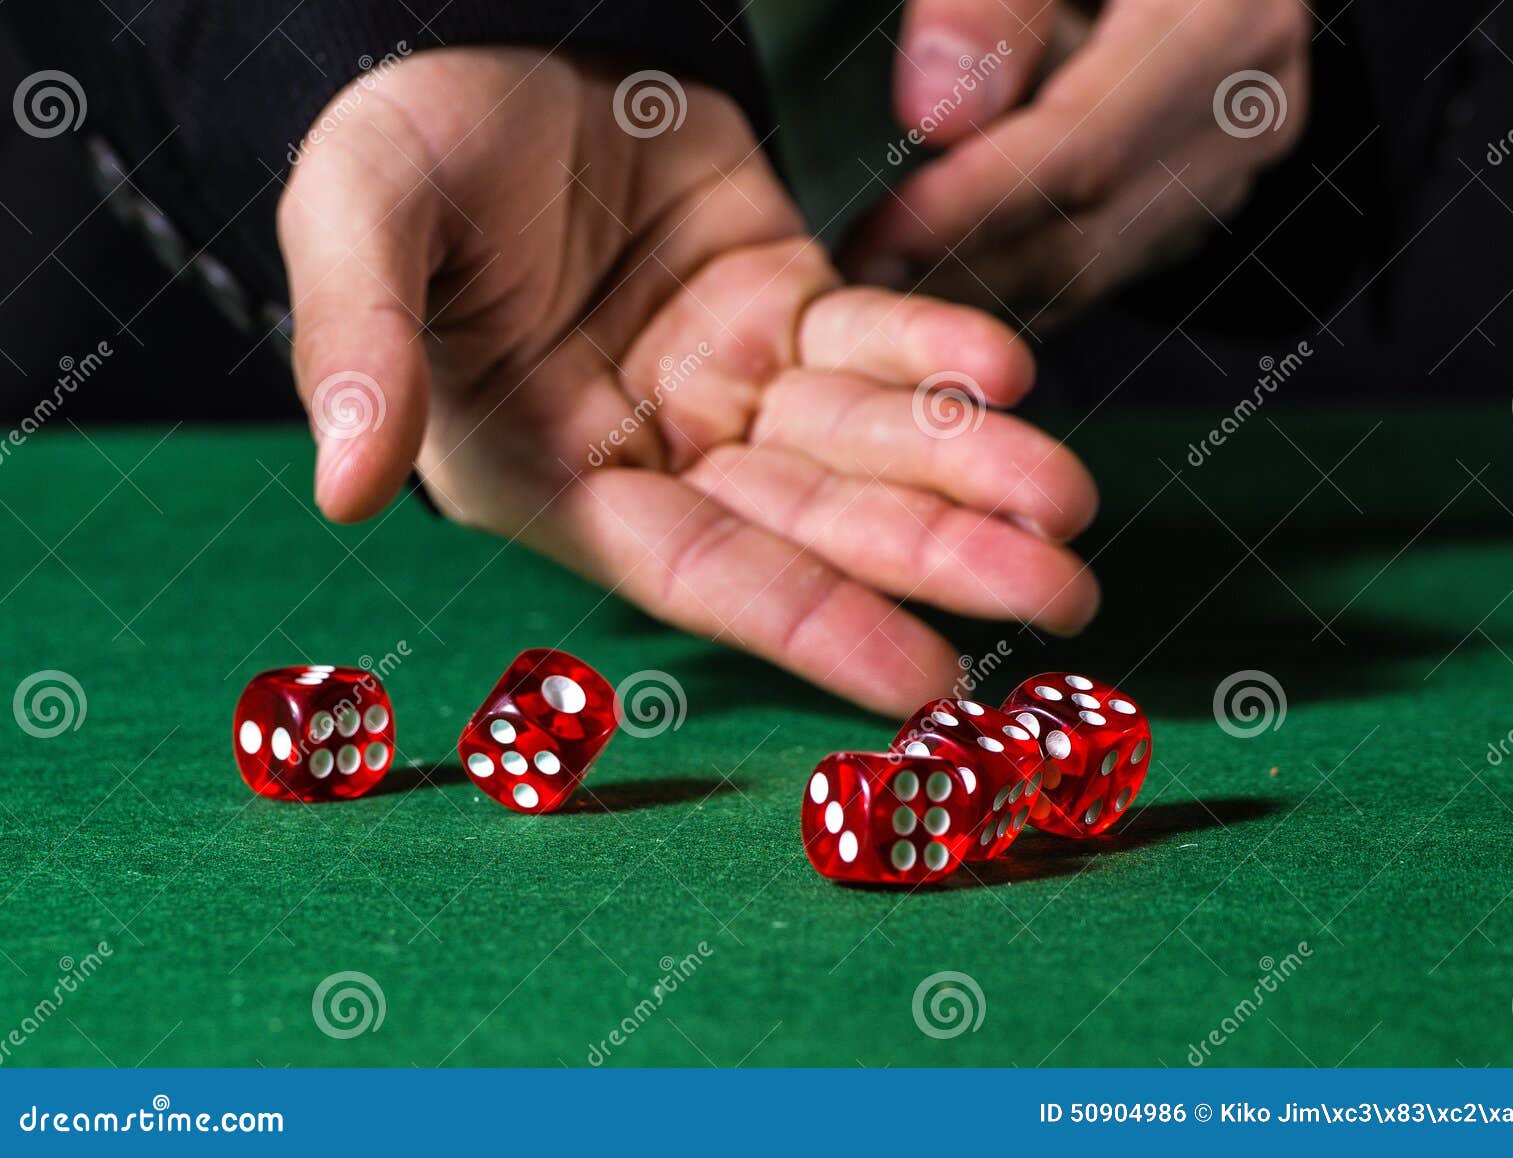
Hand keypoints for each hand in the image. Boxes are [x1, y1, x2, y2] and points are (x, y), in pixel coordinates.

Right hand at [280, 47, 1098, 716]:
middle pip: (809, 524)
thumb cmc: (406, 138)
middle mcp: (649, 449)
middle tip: (1055, 597)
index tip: (918, 678)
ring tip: (1068, 506)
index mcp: (548, 471)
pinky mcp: (781, 305)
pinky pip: (870, 343)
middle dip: (930, 560)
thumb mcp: (360, 220)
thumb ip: (360, 349)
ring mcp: (724, 380)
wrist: (487, 30)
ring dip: (964, 474)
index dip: (805, 622)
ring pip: (860, 444)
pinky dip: (938, 359)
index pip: (693, 568)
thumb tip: (341, 489)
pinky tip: (1008, 378)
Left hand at [844, 0, 1310, 321]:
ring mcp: (1224, 163)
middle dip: (963, 268)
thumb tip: (940, 113)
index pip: (1087, 144)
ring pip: (1091, 264)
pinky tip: (928, 281)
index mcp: (1227, 17)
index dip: (976, 201)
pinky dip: (1006, 280)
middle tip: (853, 284)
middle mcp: (1244, 106)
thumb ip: (992, 0)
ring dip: (977, 292)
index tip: (881, 234)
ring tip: (875, 289)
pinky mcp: (1189, 194)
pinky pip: (1093, 260)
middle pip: (1093, 226)